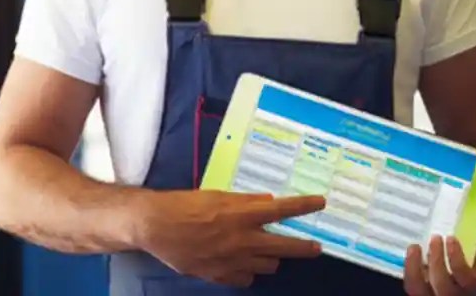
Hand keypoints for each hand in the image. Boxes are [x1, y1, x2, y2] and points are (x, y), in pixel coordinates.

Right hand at [134, 190, 326, 287]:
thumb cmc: (184, 204)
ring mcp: (232, 261)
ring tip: (270, 251)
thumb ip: (244, 201)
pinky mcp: (219, 275)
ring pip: (267, 266)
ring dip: (271, 257)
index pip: (281, 210)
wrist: (156, 226)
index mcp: (241, 215)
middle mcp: (241, 240)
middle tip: (315, 246)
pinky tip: (244, 264)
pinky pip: (245, 279)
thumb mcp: (217, 195)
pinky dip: (248, 271)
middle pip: (283, 247)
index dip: (303, 206)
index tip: (320, 203)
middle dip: (303, 247)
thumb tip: (267, 202)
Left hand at [404, 212, 475, 295]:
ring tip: (415, 247)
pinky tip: (411, 253)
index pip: (469, 281)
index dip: (457, 262)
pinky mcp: (430, 285)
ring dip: (416, 272)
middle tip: (435, 238)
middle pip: (446, 292)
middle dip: (437, 264)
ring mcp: (447, 290)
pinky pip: (416, 288)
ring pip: (427, 294)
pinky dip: (410, 272)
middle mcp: (467, 291)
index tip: (450, 237)